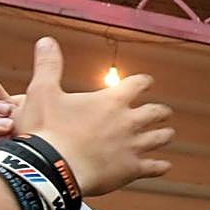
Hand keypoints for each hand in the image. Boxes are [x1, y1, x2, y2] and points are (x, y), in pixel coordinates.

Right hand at [11, 38, 174, 195]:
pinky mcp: (132, 170)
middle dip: (160, 111)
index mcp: (112, 101)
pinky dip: (161, 166)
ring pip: (160, 138)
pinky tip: (165, 166)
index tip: (146, 82)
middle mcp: (129, 121)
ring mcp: (133, 147)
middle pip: (155, 112)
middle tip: (163, 112)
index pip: (138, 84)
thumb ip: (49, 66)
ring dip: (164, 135)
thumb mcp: (42, 92)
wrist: (52, 169)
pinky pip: (155, 167)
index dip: (143, 82)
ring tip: (167, 134)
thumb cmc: (46, 130)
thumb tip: (46, 39)